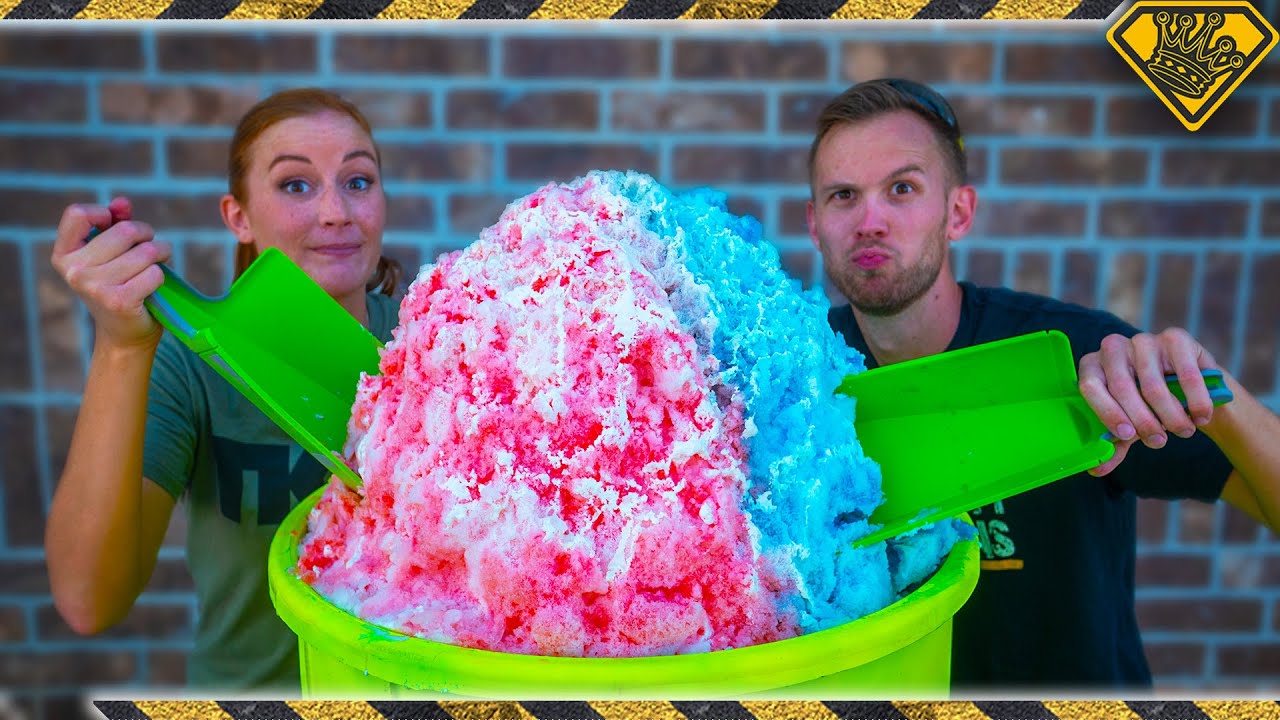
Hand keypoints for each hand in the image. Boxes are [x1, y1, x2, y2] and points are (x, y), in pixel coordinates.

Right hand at [51, 197, 170, 349]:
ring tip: (156, 264)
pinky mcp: (120, 301)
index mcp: (64, 254)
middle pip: (124, 231)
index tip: (115, 226)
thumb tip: (122, 202)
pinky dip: (162, 276)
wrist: (124, 333)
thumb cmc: (119, 285)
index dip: (104, 214)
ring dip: (161, 254)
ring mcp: (95, 286)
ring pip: (146, 252)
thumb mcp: (110, 253)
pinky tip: (153, 286)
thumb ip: (114, 223)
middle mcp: (74, 270)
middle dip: (146, 235)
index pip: (77, 214)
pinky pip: (155, 273)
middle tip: (150, 248)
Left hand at [1078, 328, 1220, 475]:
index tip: (1128, 436)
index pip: (1090, 387)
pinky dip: (1195, 401)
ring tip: (1182, 431)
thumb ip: (1112, 446)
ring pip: (1153, 385)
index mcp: (1091, 366)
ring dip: (1170, 416)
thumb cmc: (1146, 408)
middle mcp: (1113, 347)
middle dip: (1142, 421)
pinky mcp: (1175, 338)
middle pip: (1122, 387)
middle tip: (1159, 441)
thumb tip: (1094, 470)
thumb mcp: (1128, 427)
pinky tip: (1201, 417)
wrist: (1186, 388)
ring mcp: (1143, 340)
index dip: (1108, 413)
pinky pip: (1186, 374)